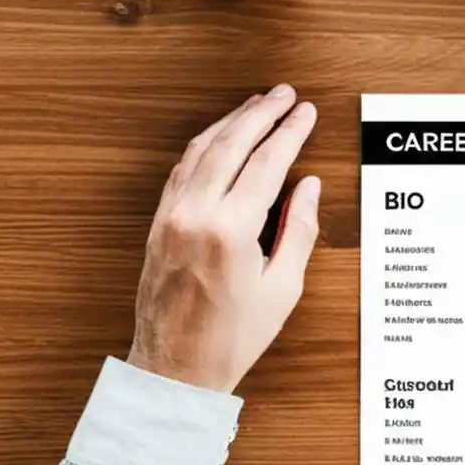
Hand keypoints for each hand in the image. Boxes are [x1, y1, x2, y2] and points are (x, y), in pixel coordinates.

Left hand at [128, 85, 320, 391]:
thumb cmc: (230, 338)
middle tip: (284, 94)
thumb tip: (307, 186)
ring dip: (231, 122)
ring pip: (201, 150)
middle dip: (261, 113)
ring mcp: (170, 216)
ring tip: (256, 105)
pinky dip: (205, 145)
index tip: (305, 112)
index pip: (266, 163)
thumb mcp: (282, 289)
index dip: (290, 132)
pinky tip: (221, 137)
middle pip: (231, 144)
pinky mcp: (157, 223)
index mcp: (230, 231)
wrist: (173, 369)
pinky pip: (181, 169)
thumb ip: (298, 230)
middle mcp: (194, 214)